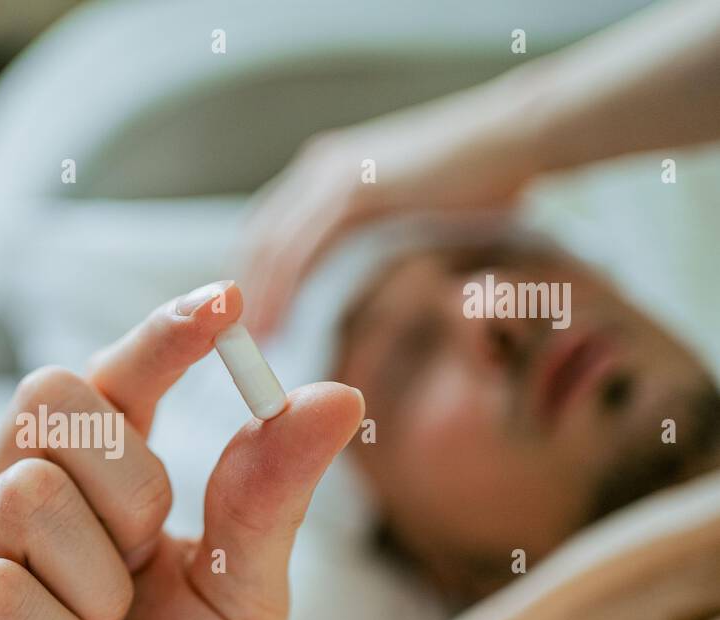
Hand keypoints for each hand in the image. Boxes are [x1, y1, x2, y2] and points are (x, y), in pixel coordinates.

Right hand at [0, 282, 363, 619]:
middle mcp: (1, 517)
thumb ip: (267, 493)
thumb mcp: (246, 599)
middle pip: (48, 405)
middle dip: (130, 493)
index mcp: (81, 496)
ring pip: (24, 498)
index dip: (158, 338)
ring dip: (96, 594)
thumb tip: (331, 392)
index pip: (104, 384)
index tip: (229, 304)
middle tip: (141, 580)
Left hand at [238, 87, 538, 336]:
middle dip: (244, 295)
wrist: (517, 138)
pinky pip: (301, 249)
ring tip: (250, 348)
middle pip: (258, 241)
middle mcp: (319, 167)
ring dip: (257, 301)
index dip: (253, 278)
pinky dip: (283, 291)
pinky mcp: (353, 189)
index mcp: (327, 169)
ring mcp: (332, 174)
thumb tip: (376, 270)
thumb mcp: (411, 208)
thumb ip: (378, 231)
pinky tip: (277, 326)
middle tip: (236, 345)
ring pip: (272, 248)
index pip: (269, 230)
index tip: (247, 322)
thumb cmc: (481, 177)